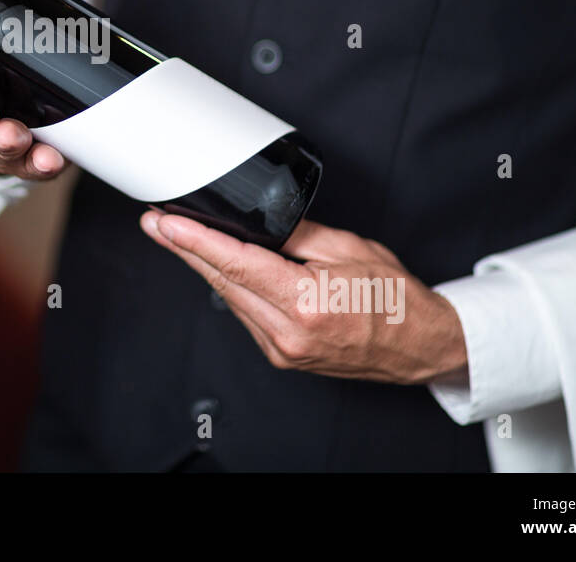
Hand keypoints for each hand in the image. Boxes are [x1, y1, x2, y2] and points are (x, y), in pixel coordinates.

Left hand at [139, 212, 467, 384]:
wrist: (420, 347)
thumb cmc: (395, 300)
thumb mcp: (350, 250)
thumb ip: (299, 234)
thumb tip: (260, 219)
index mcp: (307, 303)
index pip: (237, 264)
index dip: (196, 241)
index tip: (166, 223)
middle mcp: (289, 333)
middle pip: (223, 282)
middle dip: (186, 248)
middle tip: (156, 223)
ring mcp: (282, 349)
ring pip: (229, 299)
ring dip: (204, 266)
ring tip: (179, 236)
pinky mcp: (281, 356)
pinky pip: (245, 315)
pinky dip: (231, 287)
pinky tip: (219, 266)